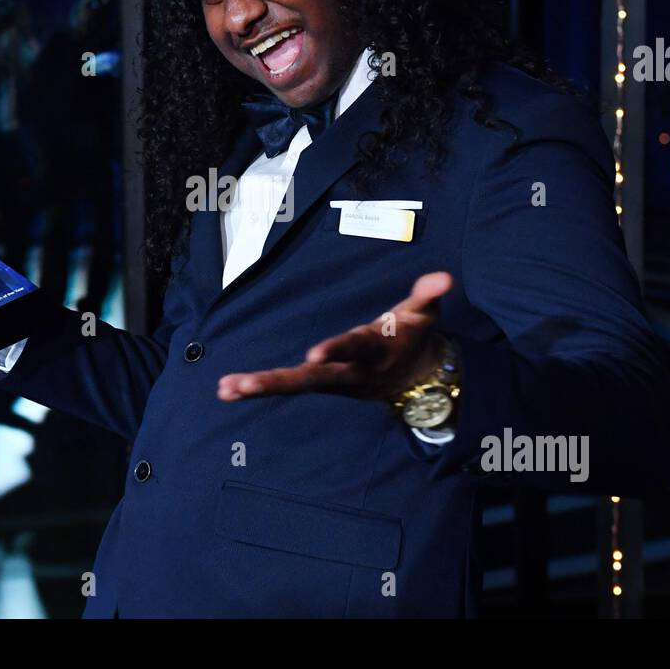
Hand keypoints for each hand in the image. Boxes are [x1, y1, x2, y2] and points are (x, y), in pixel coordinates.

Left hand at [217, 271, 454, 403]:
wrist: (416, 377)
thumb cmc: (413, 335)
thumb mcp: (424, 314)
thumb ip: (427, 295)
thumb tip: (443, 278)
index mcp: (372, 350)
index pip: (352, 349)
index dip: (335, 350)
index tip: (313, 354)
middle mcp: (349, 371)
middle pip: (311, 378)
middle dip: (278, 382)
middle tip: (245, 385)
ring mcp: (333, 380)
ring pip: (295, 386)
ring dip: (261, 387)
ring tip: (226, 389)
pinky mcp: (321, 382)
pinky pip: (289, 386)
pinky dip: (260, 388)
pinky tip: (228, 390)